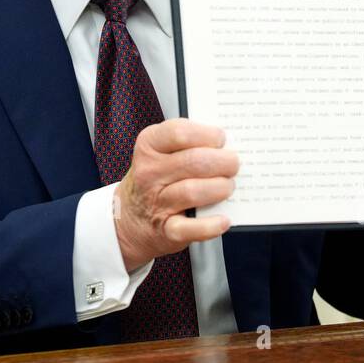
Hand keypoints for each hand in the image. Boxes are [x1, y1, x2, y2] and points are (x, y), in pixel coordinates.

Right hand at [114, 118, 237, 271]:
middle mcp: (150, 173)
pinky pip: (190, 228)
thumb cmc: (156, 179)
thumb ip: (188, 144)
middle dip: (223, 162)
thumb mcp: (160, 152)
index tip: (220, 139)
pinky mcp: (166, 230)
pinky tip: (223, 220)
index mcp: (149, 146)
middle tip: (232, 164)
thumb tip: (227, 145)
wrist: (130, 217)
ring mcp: (157, 202)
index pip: (179, 132)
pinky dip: (211, 226)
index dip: (207, 134)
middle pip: (194, 162)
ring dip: (220, 189)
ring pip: (193, 191)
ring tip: (228, 187)